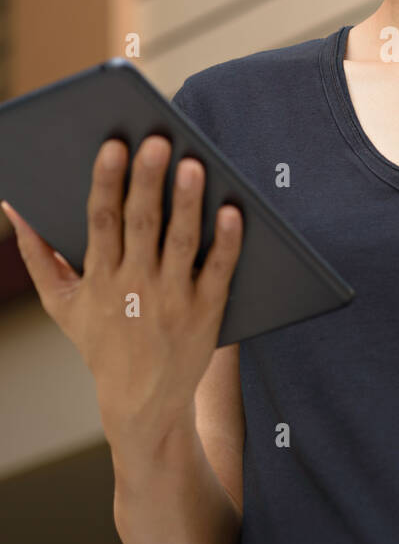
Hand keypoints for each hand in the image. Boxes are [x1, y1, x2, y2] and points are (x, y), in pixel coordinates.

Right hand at [0, 135, 242, 447]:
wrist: (142, 404)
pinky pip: (218, 270)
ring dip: (187, 203)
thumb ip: (37, 255)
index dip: (107, 181)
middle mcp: (135, 286)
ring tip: (195, 164)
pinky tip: (233, 210)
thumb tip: (12, 207)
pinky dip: (226, 242)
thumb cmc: (102, 342)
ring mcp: (173, 299)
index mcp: (99, 278)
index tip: (114, 144)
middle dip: (148, 181)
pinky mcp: (206, 312)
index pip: (101, 220)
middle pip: (141, 224)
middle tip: (158, 140)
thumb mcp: (62, 303)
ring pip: (182, 242)